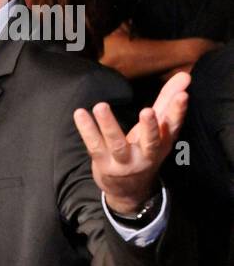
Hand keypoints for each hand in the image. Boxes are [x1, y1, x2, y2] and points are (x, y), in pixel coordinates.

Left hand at [74, 71, 188, 212]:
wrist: (128, 189)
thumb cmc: (144, 150)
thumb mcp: (159, 130)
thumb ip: (168, 101)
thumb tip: (184, 75)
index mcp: (163, 143)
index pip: (173, 126)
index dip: (178, 111)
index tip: (183, 95)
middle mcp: (146, 155)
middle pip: (151, 142)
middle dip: (150, 127)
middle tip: (148, 111)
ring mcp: (124, 162)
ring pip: (117, 144)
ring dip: (109, 125)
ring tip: (101, 106)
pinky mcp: (104, 164)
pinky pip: (94, 146)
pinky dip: (86, 129)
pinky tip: (80, 113)